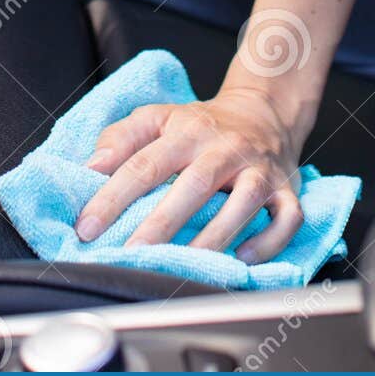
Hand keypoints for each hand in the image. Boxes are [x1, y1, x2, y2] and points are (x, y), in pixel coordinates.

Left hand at [75, 88, 307, 264]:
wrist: (262, 111)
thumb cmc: (201, 124)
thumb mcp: (157, 117)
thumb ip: (120, 139)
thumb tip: (90, 169)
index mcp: (187, 131)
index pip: (145, 163)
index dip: (113, 196)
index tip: (87, 227)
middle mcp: (224, 148)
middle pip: (193, 185)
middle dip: (160, 223)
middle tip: (129, 252)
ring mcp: (259, 169)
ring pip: (242, 203)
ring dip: (213, 236)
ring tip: (182, 264)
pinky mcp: (287, 189)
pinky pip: (286, 217)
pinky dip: (269, 241)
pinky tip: (242, 258)